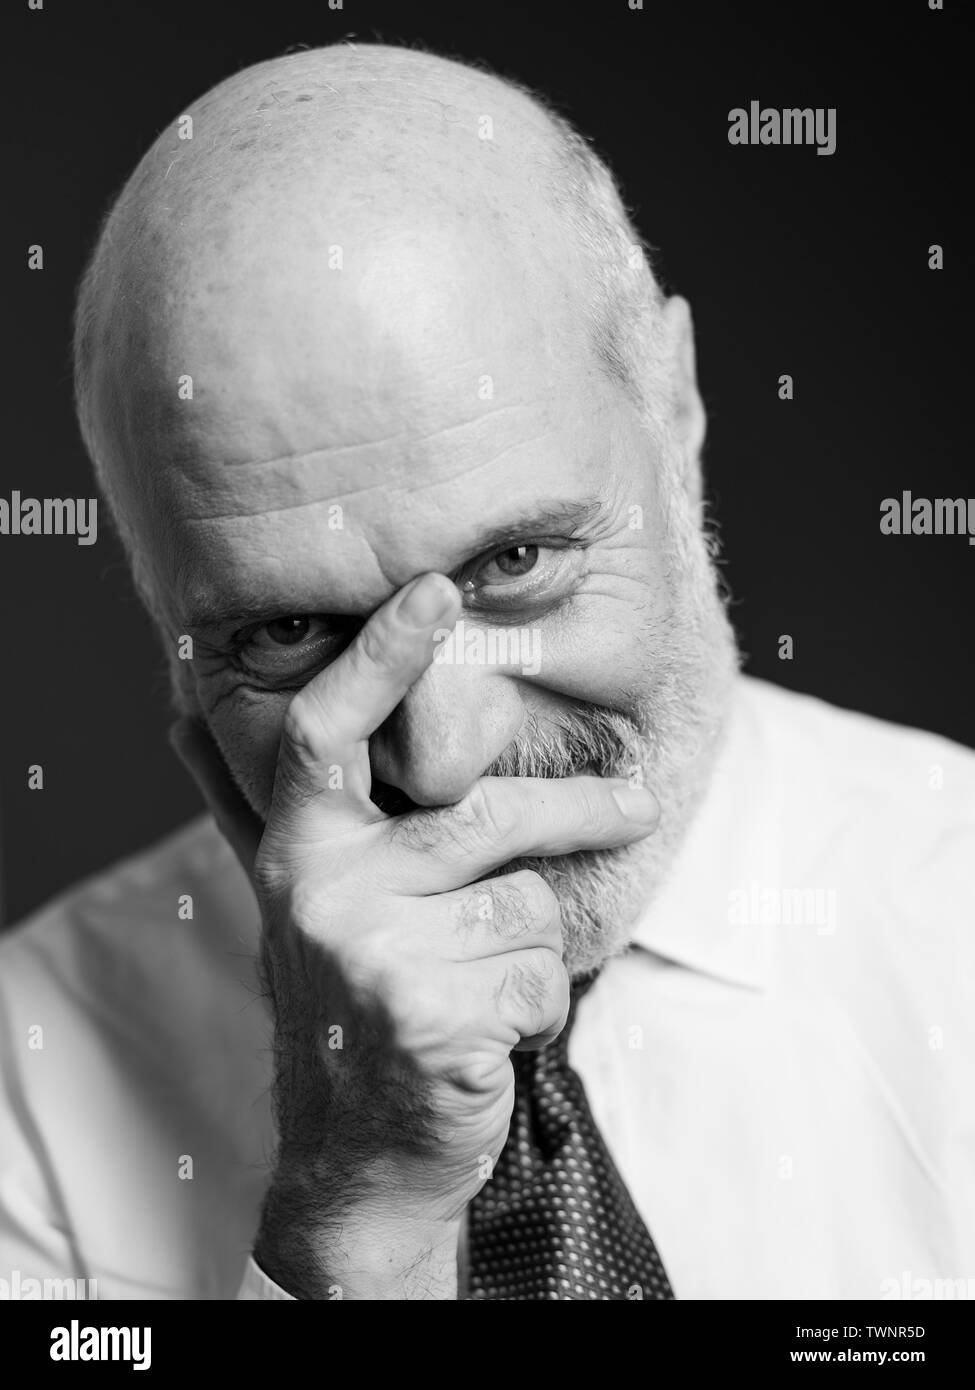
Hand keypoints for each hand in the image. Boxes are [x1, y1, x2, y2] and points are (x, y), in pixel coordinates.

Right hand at [171, 572, 659, 1298]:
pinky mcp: (429, 1020)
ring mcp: (373, 957)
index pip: (328, 731)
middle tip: (638, 799)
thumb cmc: (357, 1003)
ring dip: (532, 950)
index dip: (381, 656)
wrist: (357, 1157)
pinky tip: (485, 1035)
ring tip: (479, 985)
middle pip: (488, 817)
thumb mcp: (309, 903)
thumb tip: (178, 715)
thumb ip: (273, 812)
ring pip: (529, 904)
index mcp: (299, 848)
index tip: (435, 590)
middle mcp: (322, 892)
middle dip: (584, 810)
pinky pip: (543, 976)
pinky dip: (539, 1008)